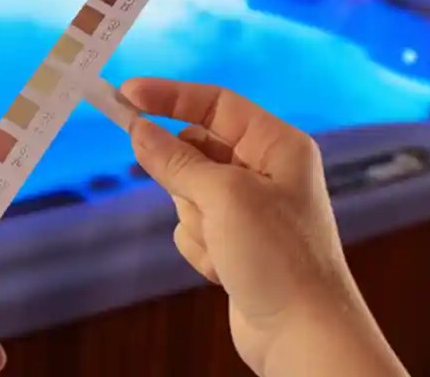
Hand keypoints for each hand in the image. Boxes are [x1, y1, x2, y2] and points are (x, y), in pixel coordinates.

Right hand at [121, 78, 406, 376]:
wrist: (303, 333)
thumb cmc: (279, 255)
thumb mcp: (224, 197)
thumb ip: (176, 160)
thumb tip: (138, 130)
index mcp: (278, 145)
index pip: (215, 103)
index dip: (170, 97)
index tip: (126, 95)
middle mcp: (266, 171)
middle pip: (196, 150)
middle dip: (187, 180)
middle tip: (200, 203)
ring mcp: (250, 209)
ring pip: (187, 192)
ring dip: (195, 220)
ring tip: (226, 247)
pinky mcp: (235, 241)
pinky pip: (192, 227)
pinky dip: (199, 247)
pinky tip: (225, 269)